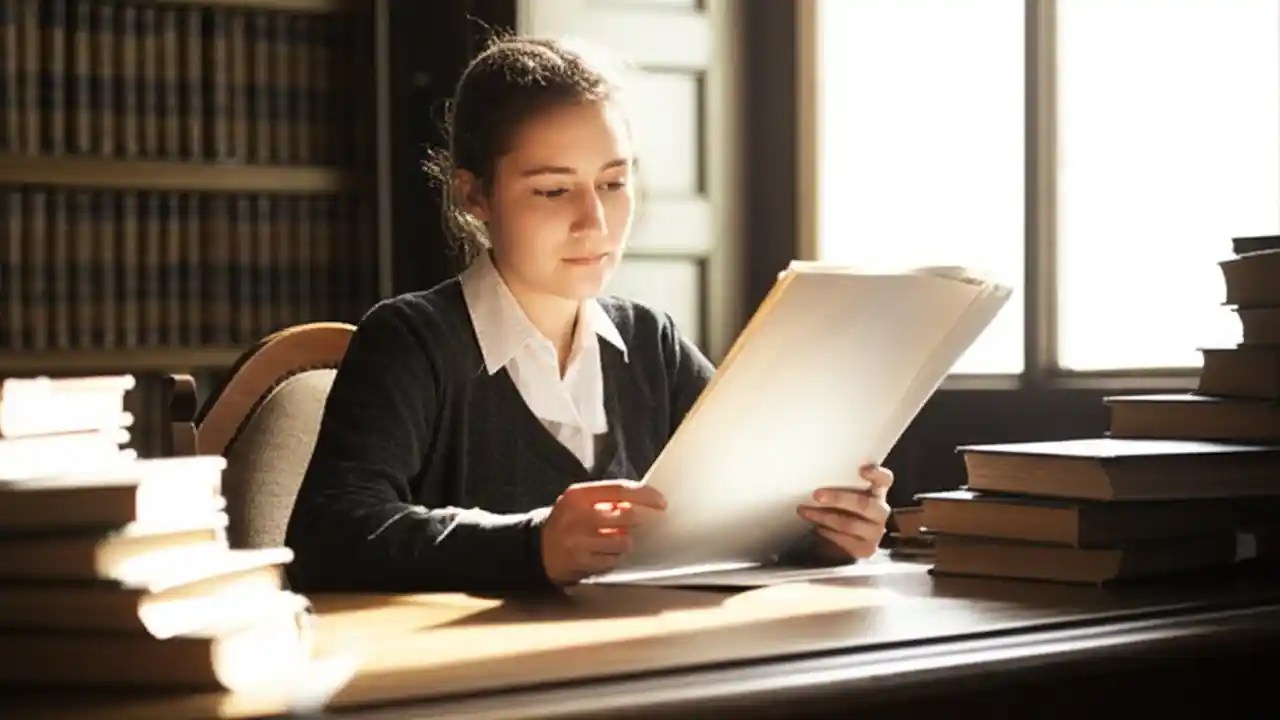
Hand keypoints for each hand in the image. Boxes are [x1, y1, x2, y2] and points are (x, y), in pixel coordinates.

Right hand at [540, 479, 666, 585]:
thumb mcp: (580, 502)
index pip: (621, 489)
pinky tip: (600, 554)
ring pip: (623, 542)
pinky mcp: (580, 563)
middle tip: (629, 525)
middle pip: (627, 517)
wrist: (536, 549)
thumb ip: (607, 499)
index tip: (662, 503)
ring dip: (623, 543)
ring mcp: (578, 541)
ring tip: (609, 541)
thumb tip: (642, 503)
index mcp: (578, 495)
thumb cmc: (566, 522)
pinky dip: (612, 558)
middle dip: (635, 523)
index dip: (646, 495)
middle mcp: (577, 516)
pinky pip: (613, 561)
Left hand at [796, 464, 893, 560]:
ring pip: (850, 524)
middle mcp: (880, 511)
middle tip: (817, 495)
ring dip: (824, 517)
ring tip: (806, 511)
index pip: (885, 480)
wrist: (839, 541)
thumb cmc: (838, 509)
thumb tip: (814, 476)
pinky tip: (817, 528)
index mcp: (877, 492)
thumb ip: (838, 484)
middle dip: (839, 499)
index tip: (862, 470)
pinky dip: (828, 533)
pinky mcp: (866, 549)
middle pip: (864, 504)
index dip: (877, 474)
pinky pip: (845, 540)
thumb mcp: (840, 493)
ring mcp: (875, 532)